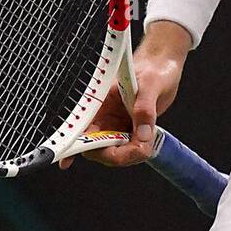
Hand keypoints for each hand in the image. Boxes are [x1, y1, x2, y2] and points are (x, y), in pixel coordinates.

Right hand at [59, 20, 188, 169]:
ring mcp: (115, 125)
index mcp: (100, 102)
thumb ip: (145, 109)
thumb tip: (142, 136)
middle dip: (117, 154)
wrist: (164, 68)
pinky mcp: (128, 131)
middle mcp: (103, 117)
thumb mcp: (150, 85)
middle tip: (139, 148)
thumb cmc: (153, 69)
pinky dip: (138, 150)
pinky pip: (127, 150)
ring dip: (131, 153)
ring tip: (148, 136)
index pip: (80, 127)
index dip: (72, 145)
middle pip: (97, 149)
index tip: (65, 162)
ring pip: (114, 153)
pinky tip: (147, 139)